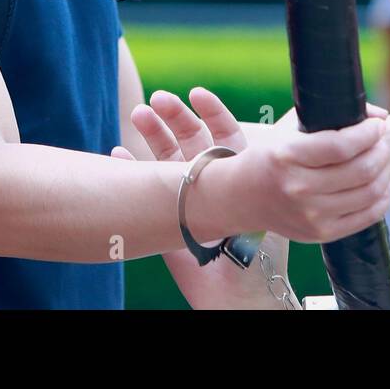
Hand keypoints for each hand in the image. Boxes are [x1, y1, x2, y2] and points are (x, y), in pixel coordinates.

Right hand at [113, 87, 289, 308]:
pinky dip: (126, 168)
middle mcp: (209, 180)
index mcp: (236, 173)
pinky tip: (117, 152)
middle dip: (175, 116)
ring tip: (138, 115)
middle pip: (190, 138)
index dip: (211, 110)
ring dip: (151, 133)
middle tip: (158, 100)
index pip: (223, 133)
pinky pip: (139, 187)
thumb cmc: (260, 254)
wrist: (237, 295)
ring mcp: (183, 196)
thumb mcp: (265, 204)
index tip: (197, 94)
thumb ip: (257, 174)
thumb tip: (272, 138)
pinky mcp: (161, 218)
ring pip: (164, 156)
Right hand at [131, 89, 389, 244]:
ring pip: (369, 192)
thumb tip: (379, 117)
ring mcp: (310, 215)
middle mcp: (298, 188)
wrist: (240, 197)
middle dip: (380, 150)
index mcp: (287, 156)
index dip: (368, 133)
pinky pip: (368, 216)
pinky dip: (382, 196)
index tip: (376, 125)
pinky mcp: (321, 234)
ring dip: (384, 172)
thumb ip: (331, 116)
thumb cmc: (269, 156)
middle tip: (380, 140)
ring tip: (381, 159)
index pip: (341, 145)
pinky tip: (379, 183)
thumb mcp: (289, 129)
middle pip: (360, 169)